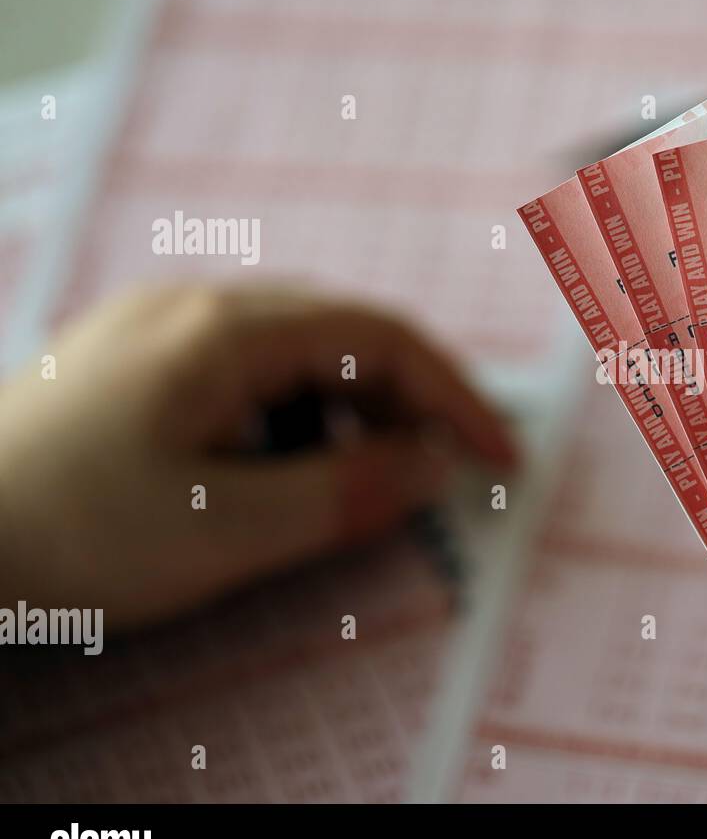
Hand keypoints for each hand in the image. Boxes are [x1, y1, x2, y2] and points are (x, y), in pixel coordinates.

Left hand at [0, 286, 515, 627]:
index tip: (498, 456)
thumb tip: (433, 464)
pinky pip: (246, 373)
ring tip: (350, 482)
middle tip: (437, 475)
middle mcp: (196, 305)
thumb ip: (346, 494)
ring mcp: (159, 326)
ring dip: (346, 413)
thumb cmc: (75, 533)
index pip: (381, 336)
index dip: (453, 395)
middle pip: (342, 335)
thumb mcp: (225, 530)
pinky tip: (273, 470)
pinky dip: (291, 418)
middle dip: (404, 403)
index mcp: (225, 330)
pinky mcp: (134, 360)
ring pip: (295, 353)